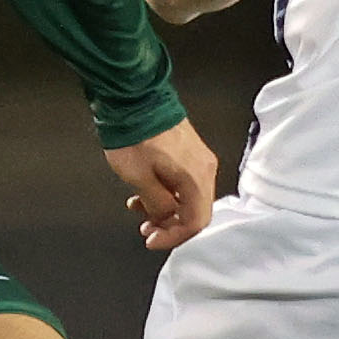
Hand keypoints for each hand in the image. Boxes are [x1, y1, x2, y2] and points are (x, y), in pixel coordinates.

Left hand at [107, 118, 217, 251]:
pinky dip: (166, 193)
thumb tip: (164, 218)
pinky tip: (145, 193)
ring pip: (188, 197)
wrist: (134, 98)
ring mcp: (198, 158)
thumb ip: (156, 205)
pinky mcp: (189, 151)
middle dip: (169, 224)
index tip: (152, 240)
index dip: (174, 237)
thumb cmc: (135, 133)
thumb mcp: (139, 178)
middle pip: (195, 211)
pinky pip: (183, 182)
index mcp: (196, 177)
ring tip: (139, 209)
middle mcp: (204, 168)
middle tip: (145, 228)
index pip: (196, 222)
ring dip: (165, 209)